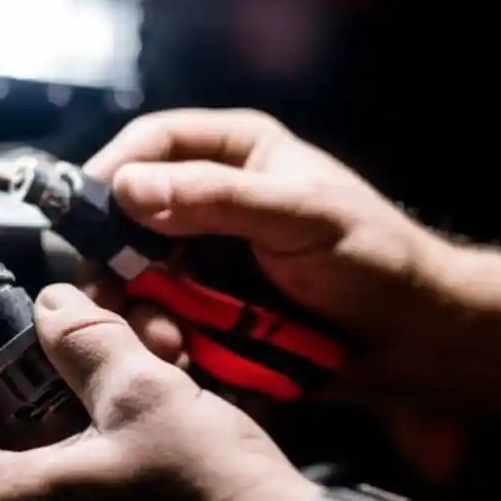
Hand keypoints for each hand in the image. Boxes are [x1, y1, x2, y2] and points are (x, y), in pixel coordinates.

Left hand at [0, 284, 320, 500]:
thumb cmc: (215, 500)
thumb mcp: (143, 395)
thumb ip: (82, 343)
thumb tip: (52, 306)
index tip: (14, 363)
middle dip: (42, 400)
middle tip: (85, 366)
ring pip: (46, 489)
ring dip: (80, 430)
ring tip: (134, 390)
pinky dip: (102, 474)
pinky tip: (153, 438)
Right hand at [82, 108, 450, 372]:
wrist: (415, 341)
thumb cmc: (377, 261)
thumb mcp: (300, 217)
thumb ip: (217, 198)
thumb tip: (129, 188)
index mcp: (235, 152)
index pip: (153, 143)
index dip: (113, 172)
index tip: (85, 215)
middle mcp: (209, 200)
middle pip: (128, 215)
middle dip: (118, 260)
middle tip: (112, 296)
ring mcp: (205, 258)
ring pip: (136, 274)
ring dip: (139, 309)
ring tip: (166, 343)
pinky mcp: (206, 309)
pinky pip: (160, 317)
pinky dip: (161, 338)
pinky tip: (180, 357)